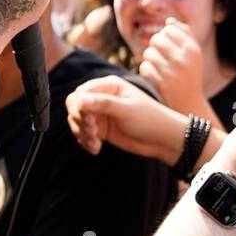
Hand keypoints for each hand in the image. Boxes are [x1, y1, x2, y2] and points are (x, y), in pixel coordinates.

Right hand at [66, 73, 185, 164]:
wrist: (161, 139)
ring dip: (82, 133)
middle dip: (79, 121)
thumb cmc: (148, 119)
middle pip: (74, 106)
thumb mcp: (126, 110)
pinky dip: (85, 141)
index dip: (79, 107)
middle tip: (92, 132)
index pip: (81, 92)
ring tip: (95, 144)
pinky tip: (96, 149)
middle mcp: (101, 97)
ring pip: (77, 121)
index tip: (90, 121)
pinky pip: (83, 133)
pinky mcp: (100, 129)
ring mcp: (100, 113)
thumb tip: (80, 100)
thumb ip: (103, 103)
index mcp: (109, 85)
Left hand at [139, 18, 208, 115]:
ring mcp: (171, 72)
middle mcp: (183, 59)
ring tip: (158, 66)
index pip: (169, 29)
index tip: (166, 45)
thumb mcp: (193, 54)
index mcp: (192, 49)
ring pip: (148, 53)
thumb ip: (185, 34)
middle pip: (156, 39)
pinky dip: (147, 71)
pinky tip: (154, 76)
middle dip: (155, 46)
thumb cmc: (190, 74)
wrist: (189, 103)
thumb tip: (169, 21)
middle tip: (159, 55)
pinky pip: (144, 67)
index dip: (164, 35)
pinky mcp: (160, 84)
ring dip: (150, 59)